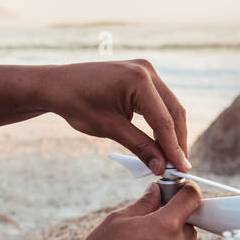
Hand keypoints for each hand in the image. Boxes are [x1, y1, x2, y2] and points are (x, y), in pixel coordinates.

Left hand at [34, 60, 189, 175]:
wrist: (57, 85)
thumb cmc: (78, 104)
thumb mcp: (110, 128)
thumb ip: (140, 146)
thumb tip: (162, 167)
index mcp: (139, 80)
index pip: (164, 120)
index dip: (174, 148)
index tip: (182, 170)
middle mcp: (147, 70)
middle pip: (173, 111)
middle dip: (177, 140)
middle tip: (180, 167)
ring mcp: (145, 70)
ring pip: (169, 106)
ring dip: (172, 132)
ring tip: (173, 158)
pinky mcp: (141, 75)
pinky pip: (159, 101)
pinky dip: (161, 121)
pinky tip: (162, 142)